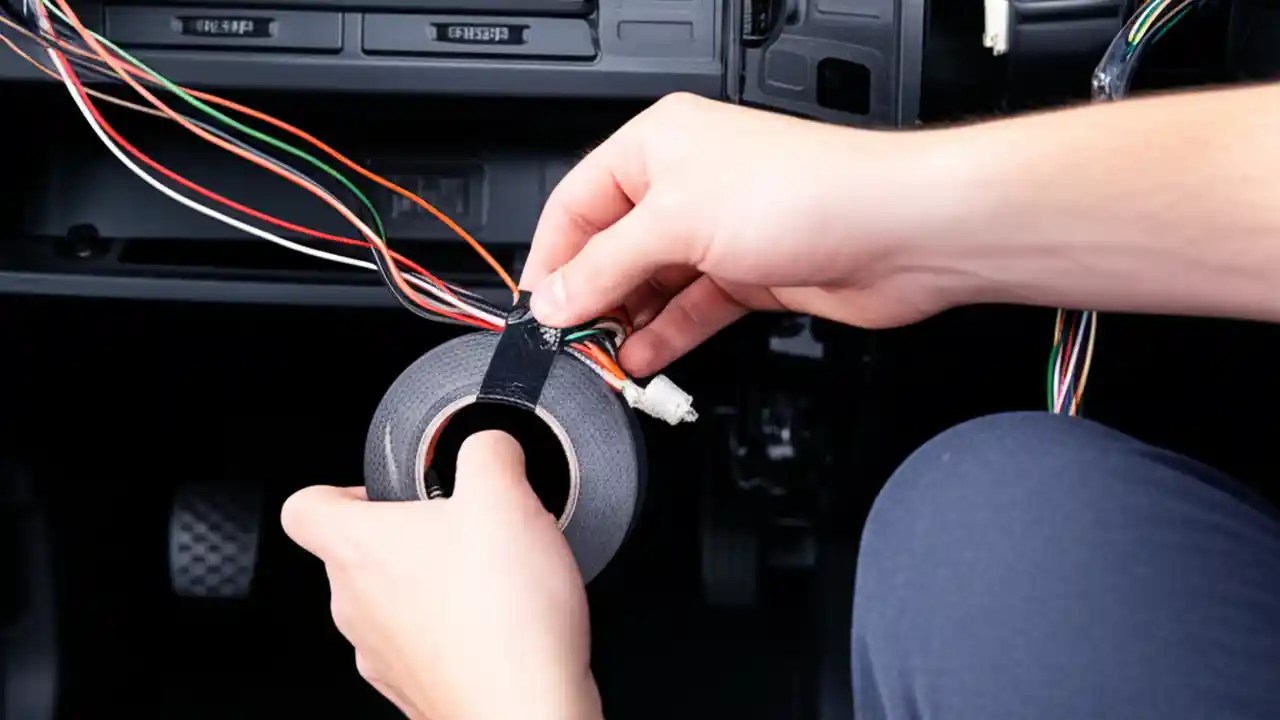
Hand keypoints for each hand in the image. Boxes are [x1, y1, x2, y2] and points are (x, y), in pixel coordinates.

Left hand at [280, 431, 601, 719]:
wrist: (525, 709)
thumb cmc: (503, 619)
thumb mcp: (505, 494)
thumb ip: (488, 450)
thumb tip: (490, 445)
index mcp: (357, 548)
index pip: (305, 506)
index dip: (340, 490)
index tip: (381, 490)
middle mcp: (356, 606)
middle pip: (357, 556)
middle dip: (409, 536)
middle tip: (461, 528)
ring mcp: (382, 654)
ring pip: (391, 603)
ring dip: (434, 585)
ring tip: (491, 575)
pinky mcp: (417, 689)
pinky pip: (425, 645)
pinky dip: (457, 629)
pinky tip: (502, 619)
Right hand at [523, 92, 966, 376]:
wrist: (900, 231)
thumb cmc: (808, 191)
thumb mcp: (677, 223)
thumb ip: (607, 266)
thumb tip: (556, 298)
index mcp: (658, 146)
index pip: (577, 202)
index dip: (552, 257)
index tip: (537, 309)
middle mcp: (687, 184)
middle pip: (613, 248)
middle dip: (590, 297)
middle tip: (570, 342)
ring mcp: (720, 232)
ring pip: (652, 285)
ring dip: (627, 324)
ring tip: (603, 360)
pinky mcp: (751, 274)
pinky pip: (691, 309)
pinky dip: (666, 335)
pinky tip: (644, 360)